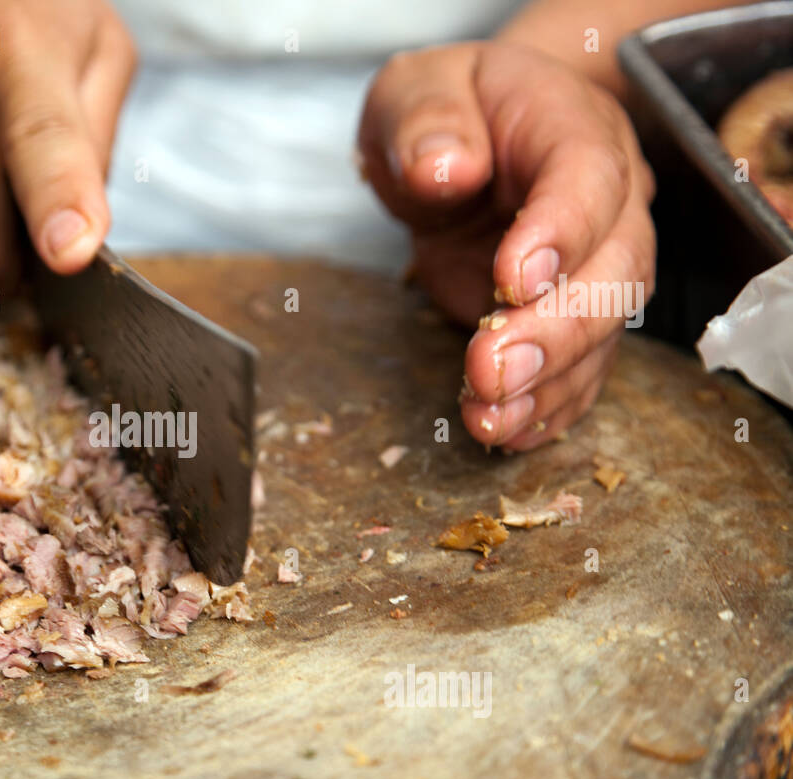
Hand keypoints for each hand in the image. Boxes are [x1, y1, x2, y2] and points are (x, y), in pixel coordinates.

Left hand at [359, 42, 655, 449]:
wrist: (473, 138)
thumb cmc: (449, 112)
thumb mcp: (418, 90)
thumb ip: (426, 121)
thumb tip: (443, 168)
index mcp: (573, 130)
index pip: (588, 179)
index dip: (560, 233)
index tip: (511, 280)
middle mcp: (607, 202)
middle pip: (615, 270)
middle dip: (557, 331)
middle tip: (491, 370)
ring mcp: (596, 265)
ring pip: (603, 333)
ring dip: (549, 385)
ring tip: (489, 420)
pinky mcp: (569, 316)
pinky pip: (579, 369)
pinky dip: (548, 408)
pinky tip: (507, 432)